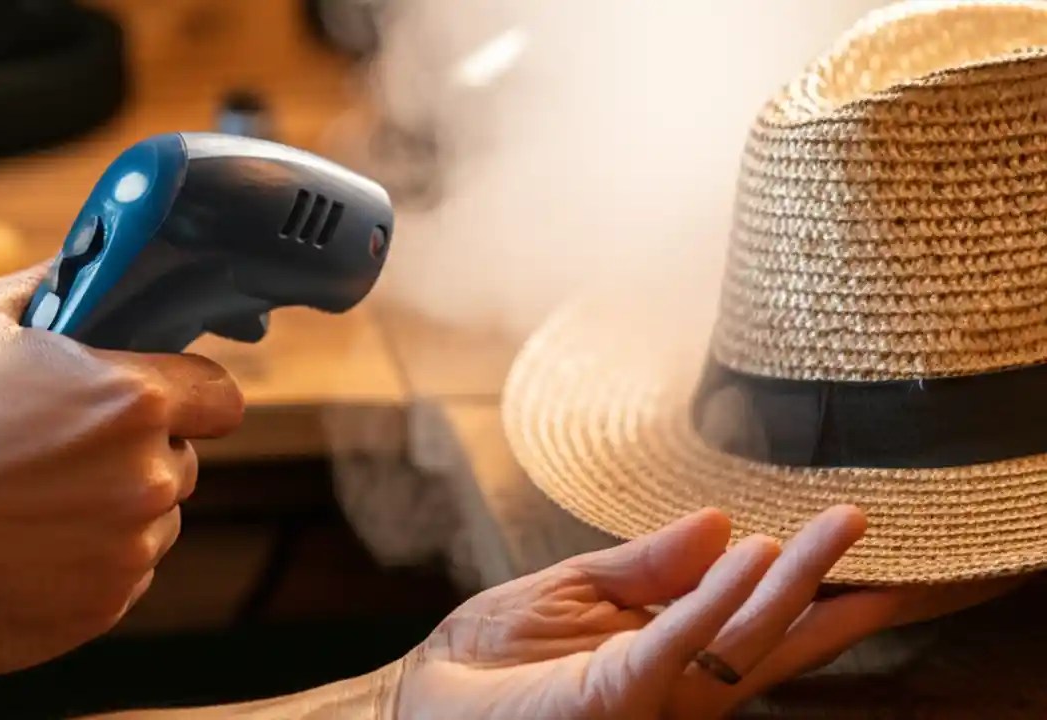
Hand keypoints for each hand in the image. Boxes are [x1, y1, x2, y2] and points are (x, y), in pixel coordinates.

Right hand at [0, 263, 244, 673]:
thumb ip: (50, 286)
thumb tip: (87, 265)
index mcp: (133, 403)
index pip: (221, 397)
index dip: (190, 395)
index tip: (157, 399)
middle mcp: (146, 480)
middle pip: (182, 460)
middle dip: (137, 452)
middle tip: (61, 448)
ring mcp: (126, 553)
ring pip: (152, 522)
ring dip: (113, 510)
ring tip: (29, 501)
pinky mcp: (99, 609)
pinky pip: (121, 575)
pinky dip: (86, 563)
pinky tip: (20, 545)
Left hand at [392, 505, 1011, 718]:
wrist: (427, 698)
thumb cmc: (497, 653)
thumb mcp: (576, 589)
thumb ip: (647, 562)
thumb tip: (722, 520)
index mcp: (662, 654)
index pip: (746, 621)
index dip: (805, 590)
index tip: (855, 546)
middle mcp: (669, 682)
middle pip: (760, 634)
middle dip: (821, 586)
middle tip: (867, 526)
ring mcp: (646, 694)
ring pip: (735, 640)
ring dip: (789, 584)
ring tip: (837, 531)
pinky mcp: (612, 693)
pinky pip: (674, 643)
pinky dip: (715, 600)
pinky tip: (754, 557)